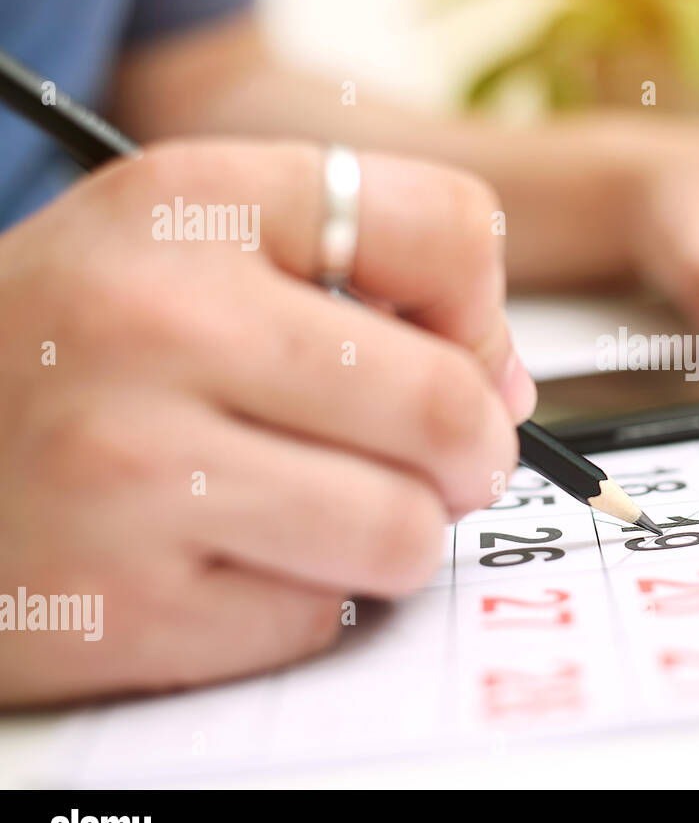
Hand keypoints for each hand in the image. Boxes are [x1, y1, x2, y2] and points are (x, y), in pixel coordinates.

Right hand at [0, 141, 533, 705]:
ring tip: (317, 510)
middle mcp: (156, 323)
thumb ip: (365, 281)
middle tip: (440, 461)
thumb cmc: (70, 352)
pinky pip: (320, 617)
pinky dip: (302, 598)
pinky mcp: (126, 607)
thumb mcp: (186, 250)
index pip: (447, 228)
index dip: (483, 310)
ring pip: (404, 531)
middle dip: (473, 450)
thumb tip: (505, 385)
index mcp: (187, 204)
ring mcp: (131, 472)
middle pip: (447, 405)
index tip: (457, 349)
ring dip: (390, 534)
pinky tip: (226, 561)